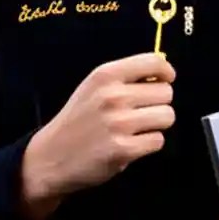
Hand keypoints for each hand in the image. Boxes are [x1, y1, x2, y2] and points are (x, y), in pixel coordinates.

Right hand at [19, 52, 175, 219]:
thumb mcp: (93, 88)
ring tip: (136, 130)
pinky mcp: (123, 149)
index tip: (166, 81)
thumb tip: (163, 75)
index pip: (154, 62)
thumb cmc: (77, 120)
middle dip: (158, 103)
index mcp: (105, 75)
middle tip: (141, 113)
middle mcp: (113, 96)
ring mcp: (118, 123)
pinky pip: (158, 141)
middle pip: (166, 93)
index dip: (166, 73)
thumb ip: (124, 79)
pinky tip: (131, 144)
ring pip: (167, 117)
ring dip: (156, 125)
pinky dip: (148, 144)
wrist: (51, 157)